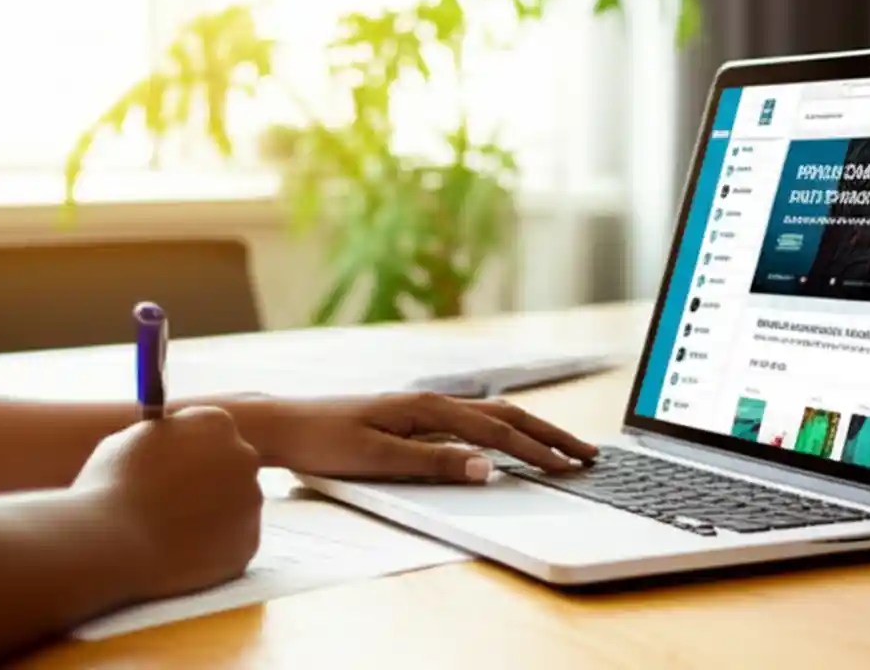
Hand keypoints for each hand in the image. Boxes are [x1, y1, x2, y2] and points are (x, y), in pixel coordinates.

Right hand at [72, 406, 262, 600]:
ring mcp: (251, 501)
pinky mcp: (248, 542)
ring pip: (233, 507)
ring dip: (209, 517)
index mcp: (215, 423)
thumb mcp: (130, 443)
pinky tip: (178, 554)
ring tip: (166, 532)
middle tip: (175, 501)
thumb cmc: (111, 487)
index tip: (173, 464)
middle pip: (231, 465)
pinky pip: (231, 543)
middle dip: (208, 481)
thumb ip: (161, 439)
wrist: (114, 543)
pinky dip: (210, 550)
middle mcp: (243, 456)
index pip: (211, 430)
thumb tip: (168, 443)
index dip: (189, 449)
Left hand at [250, 393, 599, 482]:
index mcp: (428, 408)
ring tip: (561, 445)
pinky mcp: (413, 416)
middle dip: (549, 435)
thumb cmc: (322, 440)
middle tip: (587, 454)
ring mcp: (423, 407)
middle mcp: (431, 402)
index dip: (537, 451)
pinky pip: (473, 420)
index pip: (497, 431)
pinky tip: (509, 439)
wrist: (282, 423)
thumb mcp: (376, 458)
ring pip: (492, 415)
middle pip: (506, 416)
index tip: (570, 467)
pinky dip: (504, 429)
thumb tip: (486, 468)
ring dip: (531, 430)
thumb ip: (432, 463)